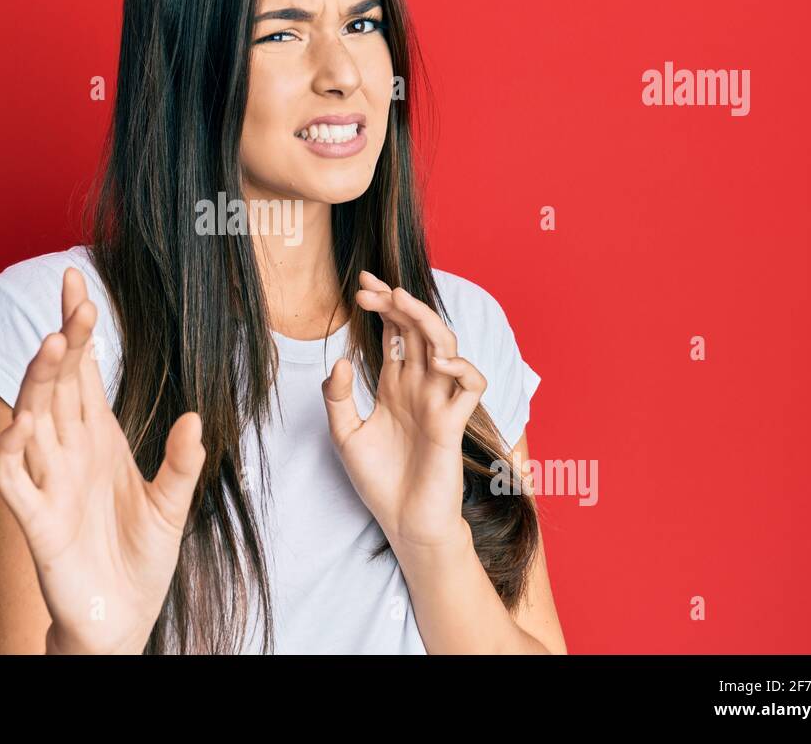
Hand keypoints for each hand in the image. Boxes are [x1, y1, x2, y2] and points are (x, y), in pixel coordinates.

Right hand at [0, 266, 205, 653]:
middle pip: (57, 384)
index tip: (78, 284)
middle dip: (63, 340)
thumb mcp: (172, 506)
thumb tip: (193, 418)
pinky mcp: (36, 520)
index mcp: (99, 440)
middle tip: (74, 300)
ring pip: (31, 418)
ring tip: (55, 344)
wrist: (121, 619)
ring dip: (37, 381)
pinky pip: (10, 478)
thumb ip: (182, 463)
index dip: (79, 329)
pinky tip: (22, 423)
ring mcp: (48, 482)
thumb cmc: (138, 560)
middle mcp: (68, 452)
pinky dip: (10, 450)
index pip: (84, 373)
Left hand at [322, 270, 485, 555]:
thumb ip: (338, 398)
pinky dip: (461, 368)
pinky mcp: (453, 425)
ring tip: (401, 303)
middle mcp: (420, 387)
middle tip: (373, 288)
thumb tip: (341, 359)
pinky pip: (472, 387)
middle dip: (399, 304)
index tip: (361, 287)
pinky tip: (436, 361)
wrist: (403, 523)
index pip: (395, 334)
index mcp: (396, 386)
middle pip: (418, 331)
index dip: (383, 308)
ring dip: (427, 322)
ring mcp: (439, 403)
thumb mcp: (345, 434)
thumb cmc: (378, 481)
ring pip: (446, 348)